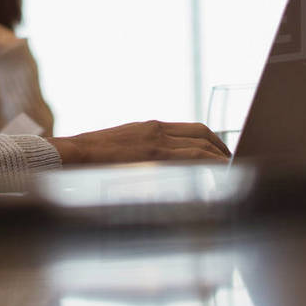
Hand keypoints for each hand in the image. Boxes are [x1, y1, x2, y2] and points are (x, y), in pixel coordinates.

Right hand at [47, 121, 231, 163]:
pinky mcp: (153, 158)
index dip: (212, 140)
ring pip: (201, 148)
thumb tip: (154, 166)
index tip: (222, 152)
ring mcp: (157, 143)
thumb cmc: (90, 156)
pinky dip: (208, 167)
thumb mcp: (121, 145)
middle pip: (202, 135)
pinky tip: (216, 178)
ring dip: (220, 160)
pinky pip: (190, 160)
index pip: (193, 129)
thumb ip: (141, 150)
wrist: (71, 153)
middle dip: (222, 149)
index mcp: (151, 127)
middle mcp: (157, 131)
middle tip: (233, 163)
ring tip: (232, 173)